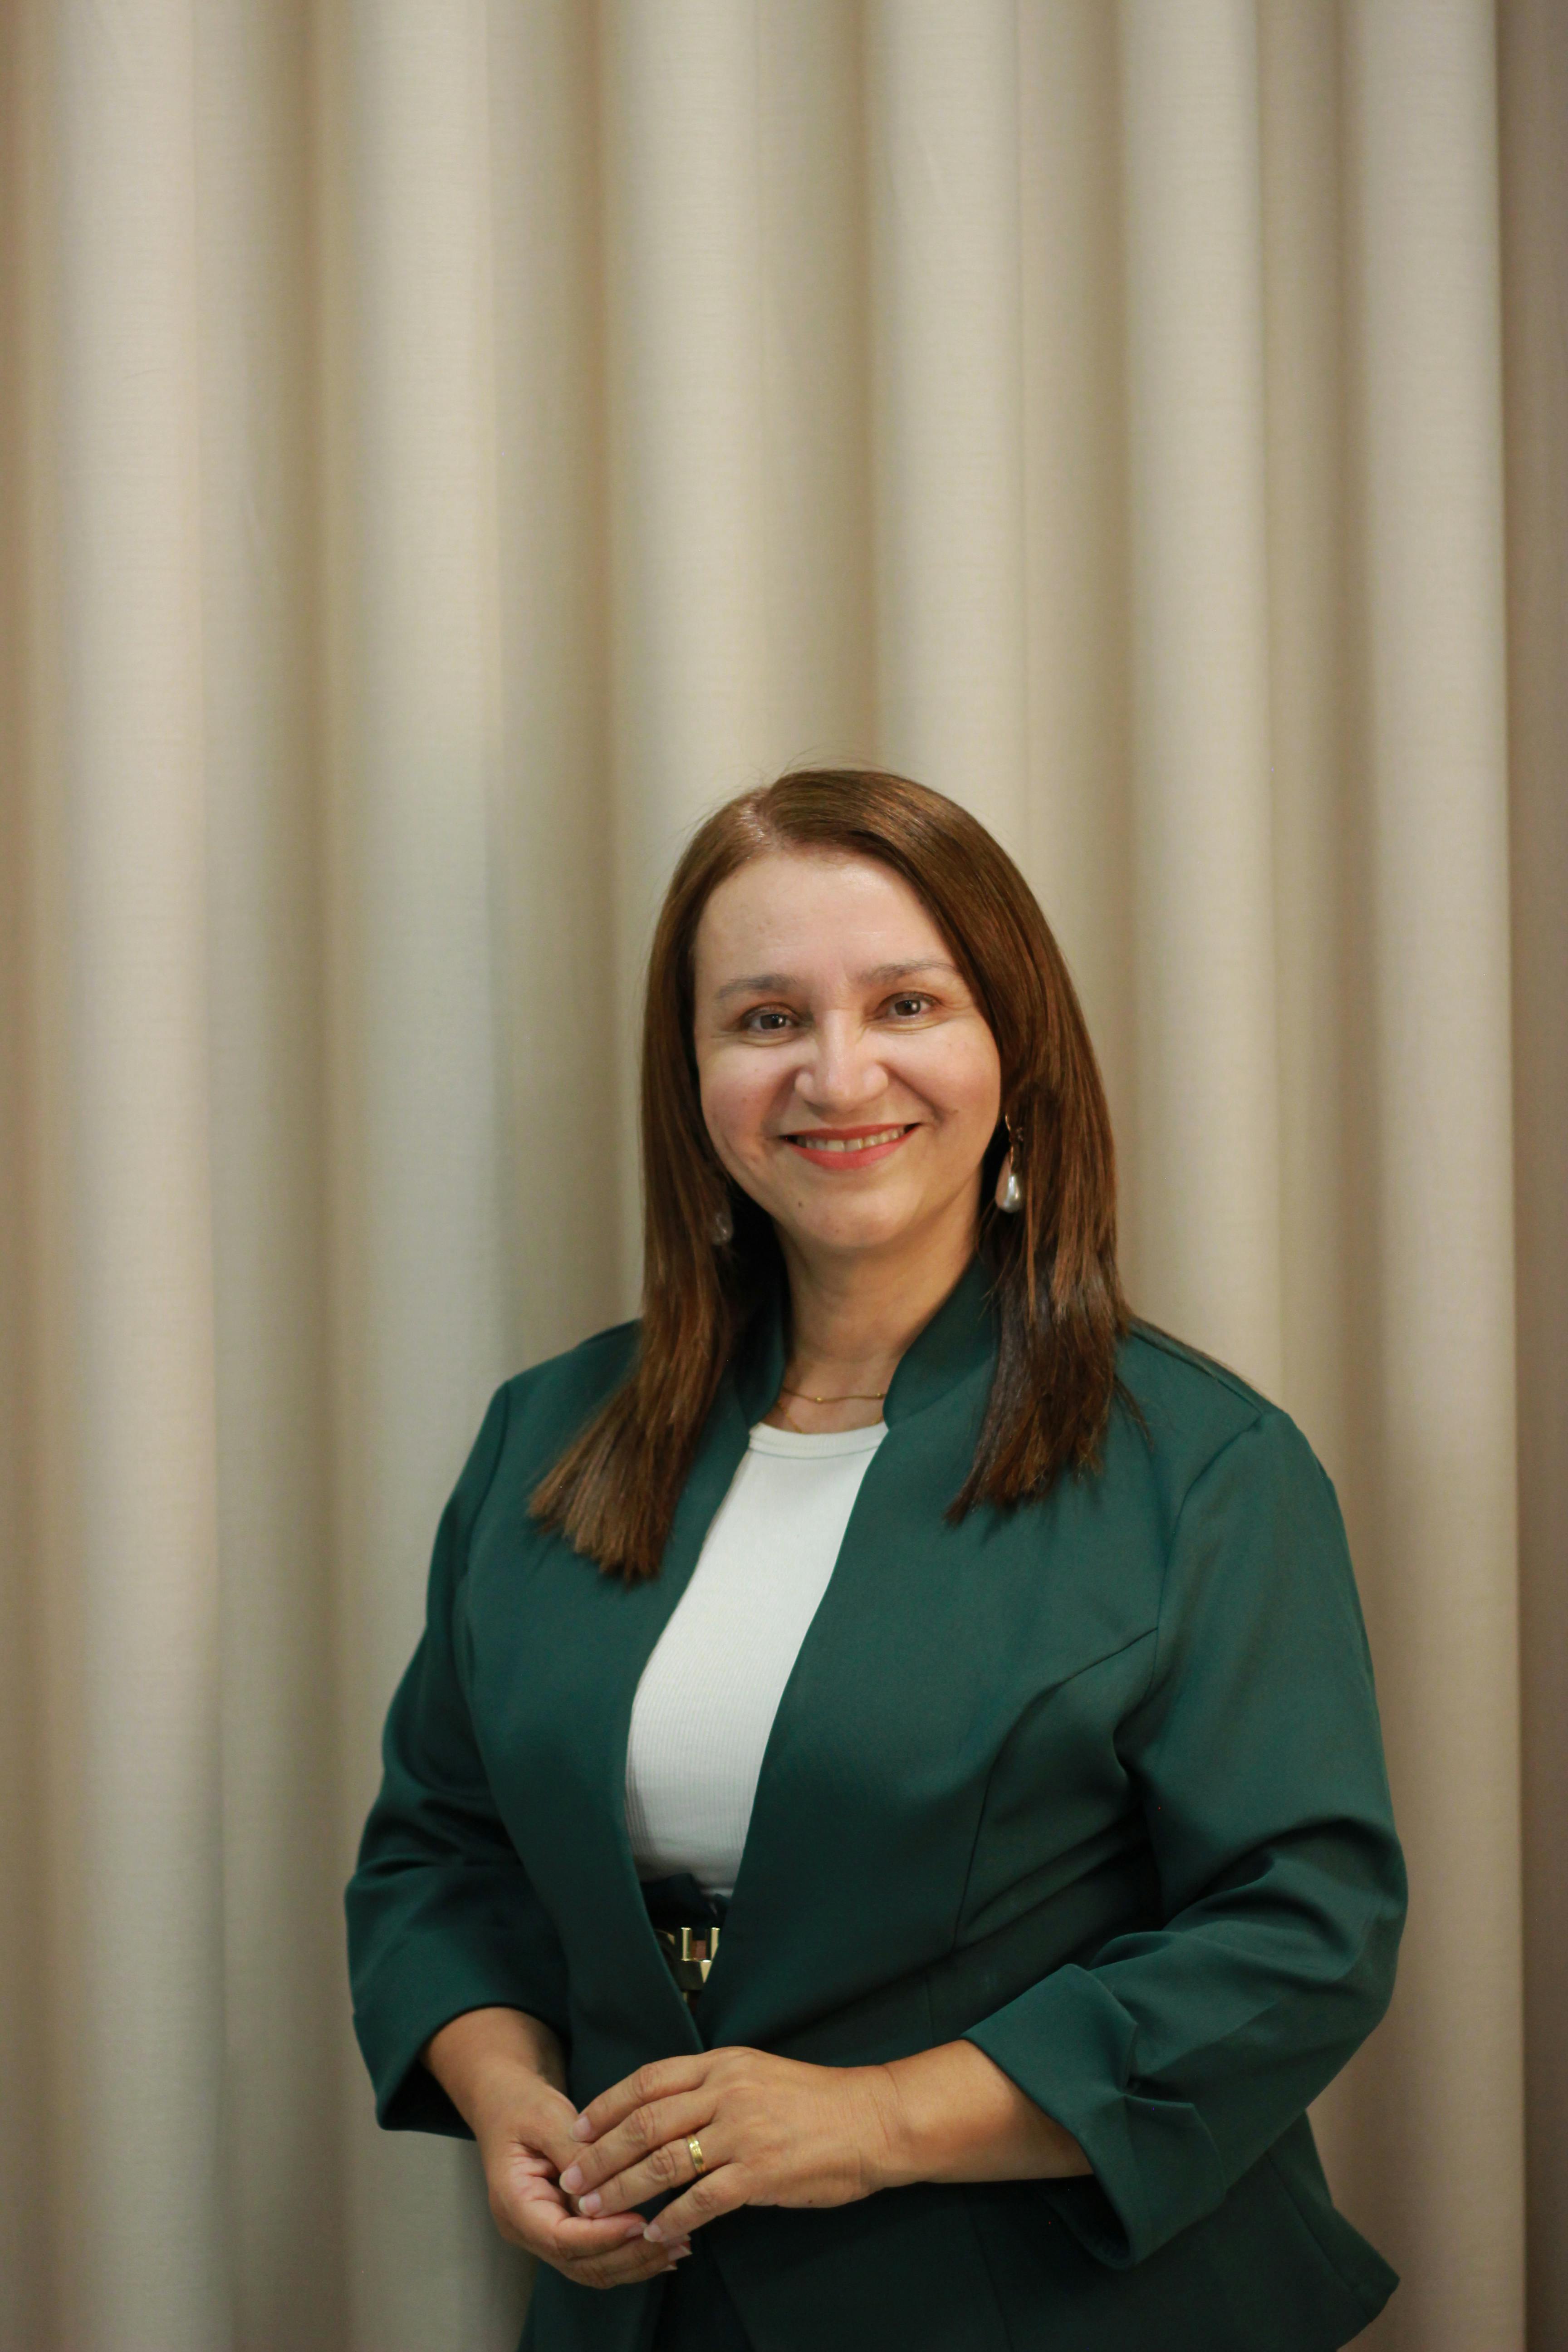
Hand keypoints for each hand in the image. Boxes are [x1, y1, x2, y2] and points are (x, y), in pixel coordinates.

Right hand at [474, 2066, 692, 2289]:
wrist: (507, 2104)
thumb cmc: (523, 2106)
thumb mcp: (545, 2118)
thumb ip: (573, 2151)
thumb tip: (605, 2182)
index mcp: (515, 2205)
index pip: (561, 2238)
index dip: (603, 2236)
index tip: (642, 2223)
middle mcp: (527, 2231)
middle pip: (580, 2263)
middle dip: (629, 2256)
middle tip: (675, 2242)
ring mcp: (545, 2235)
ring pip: (592, 2268)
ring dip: (635, 2261)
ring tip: (678, 2247)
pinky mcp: (564, 2229)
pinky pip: (597, 2255)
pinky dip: (628, 2254)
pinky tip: (661, 2246)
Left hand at [557, 2038, 1090, 2246]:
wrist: (874, 2120)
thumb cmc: (818, 2101)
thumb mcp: (759, 2073)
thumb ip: (714, 2085)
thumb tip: (667, 2109)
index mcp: (723, 2064)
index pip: (648, 2079)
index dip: (607, 2104)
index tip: (578, 2127)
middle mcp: (726, 2091)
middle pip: (644, 2123)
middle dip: (601, 2154)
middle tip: (572, 2179)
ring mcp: (742, 2132)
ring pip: (663, 2162)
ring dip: (623, 2189)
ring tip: (595, 2210)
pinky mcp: (760, 2172)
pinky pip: (702, 2199)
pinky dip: (673, 2218)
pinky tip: (655, 2233)